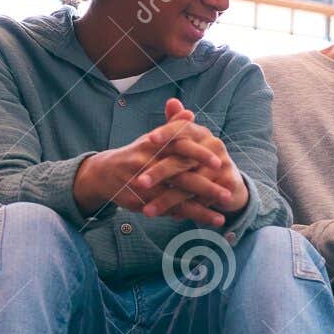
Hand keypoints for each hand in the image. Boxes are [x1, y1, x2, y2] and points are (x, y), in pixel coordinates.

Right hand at [73, 98, 244, 226]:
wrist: (104, 173)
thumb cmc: (138, 154)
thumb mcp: (154, 139)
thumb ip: (173, 127)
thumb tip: (189, 113)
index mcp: (154, 144)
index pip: (179, 146)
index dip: (198, 154)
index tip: (219, 162)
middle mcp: (147, 162)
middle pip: (179, 175)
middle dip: (205, 186)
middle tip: (228, 193)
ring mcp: (142, 183)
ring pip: (175, 197)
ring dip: (200, 209)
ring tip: (222, 218)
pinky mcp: (140, 201)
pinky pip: (166, 210)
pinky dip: (186, 216)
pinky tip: (205, 221)